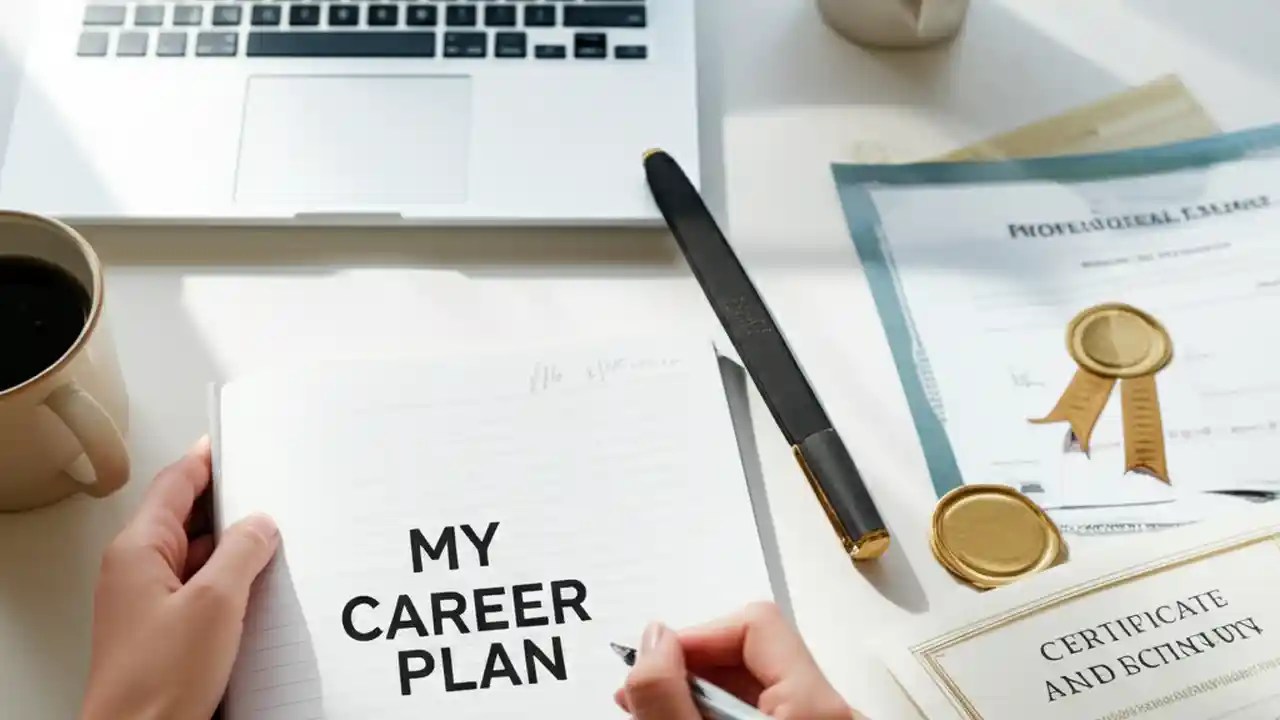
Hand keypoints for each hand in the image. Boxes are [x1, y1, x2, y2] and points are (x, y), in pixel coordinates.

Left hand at [81, 437, 279, 719]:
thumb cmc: (157, 683)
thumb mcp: (215, 602)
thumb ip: (242, 552)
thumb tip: (260, 525)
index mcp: (138, 551)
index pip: (175, 485)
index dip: (207, 460)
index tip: (234, 442)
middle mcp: (139, 572)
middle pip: (189, 519)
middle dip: (232, 507)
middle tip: (271, 492)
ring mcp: (152, 603)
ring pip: (201, 558)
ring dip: (236, 550)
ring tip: (276, 544)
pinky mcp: (168, 632)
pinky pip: (204, 592)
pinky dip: (232, 584)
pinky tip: (260, 591)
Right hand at [617, 602, 866, 719]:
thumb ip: (671, 695)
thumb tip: (653, 641)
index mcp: (818, 706)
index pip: (754, 623)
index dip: (695, 637)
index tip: (653, 661)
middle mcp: (832, 711)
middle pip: (751, 653)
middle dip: (689, 668)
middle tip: (641, 692)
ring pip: (753, 685)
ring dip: (697, 692)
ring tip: (653, 709)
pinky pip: (763, 710)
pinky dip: (719, 713)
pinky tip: (683, 719)